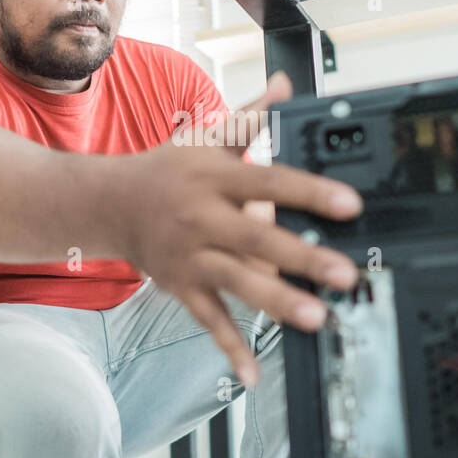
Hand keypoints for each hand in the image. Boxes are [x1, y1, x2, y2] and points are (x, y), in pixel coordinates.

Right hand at [112, 71, 362, 385]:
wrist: (107, 203)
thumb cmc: (167, 169)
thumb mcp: (205, 136)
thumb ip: (251, 117)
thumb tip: (285, 84)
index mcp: (216, 178)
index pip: (271, 181)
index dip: (311, 192)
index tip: (350, 204)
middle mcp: (203, 217)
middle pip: (258, 238)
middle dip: (302, 257)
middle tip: (344, 273)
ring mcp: (191, 256)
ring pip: (236, 282)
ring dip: (276, 302)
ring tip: (315, 317)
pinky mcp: (181, 286)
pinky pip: (208, 319)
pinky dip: (229, 347)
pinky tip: (252, 372)